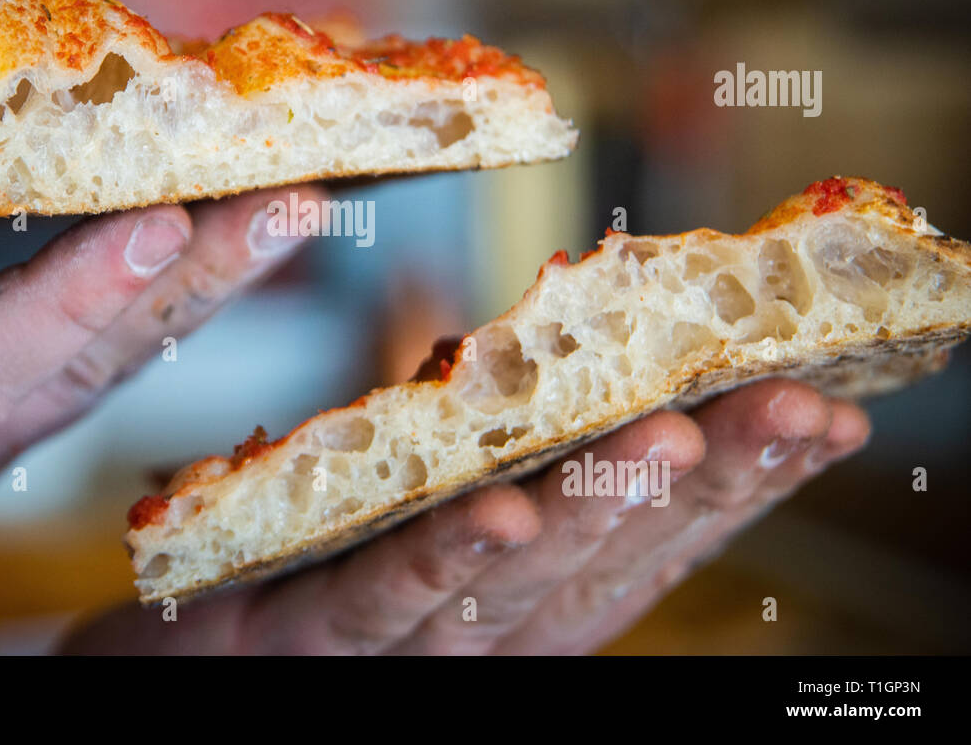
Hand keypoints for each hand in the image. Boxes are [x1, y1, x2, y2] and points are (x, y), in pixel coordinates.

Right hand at [0, 186, 322, 594]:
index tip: (162, 219)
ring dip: (205, 294)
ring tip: (288, 213)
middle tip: (292, 204)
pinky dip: (162, 304)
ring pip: (107, 374)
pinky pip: (93, 367)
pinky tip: (217, 248)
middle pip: (82, 375)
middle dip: (195, 288)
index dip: (68, 300)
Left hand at [62, 378, 868, 653]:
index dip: (739, 482)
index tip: (823, 411)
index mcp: (512, 591)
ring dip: (591, 517)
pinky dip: (442, 563)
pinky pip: (373, 601)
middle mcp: (475, 631)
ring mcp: (390, 644)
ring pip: (506, 590)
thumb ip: (476, 445)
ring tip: (666, 443)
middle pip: (603, 561)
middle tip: (789, 409)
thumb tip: (535, 340)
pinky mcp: (293, 636)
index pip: (644, 537)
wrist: (171, 655)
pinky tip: (501, 516)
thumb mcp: (414, 498)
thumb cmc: (309, 563)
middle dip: (702, 487)